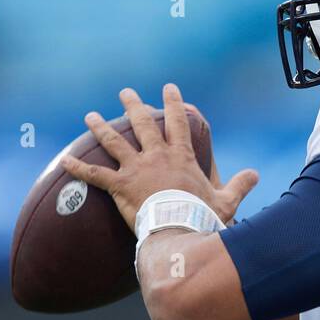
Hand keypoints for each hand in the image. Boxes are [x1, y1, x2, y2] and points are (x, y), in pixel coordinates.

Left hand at [61, 83, 258, 230]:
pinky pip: (95, 175)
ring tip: (89, 116)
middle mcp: (157, 156)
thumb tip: (255, 175)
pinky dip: (79, 167)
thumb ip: (240, 185)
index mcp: (181, 157)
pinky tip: (64, 160)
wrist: (181, 230)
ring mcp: (136, 169)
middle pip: (142, 124)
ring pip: (115, 142)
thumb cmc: (204, 217)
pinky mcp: (120, 186)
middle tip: (125, 92)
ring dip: (101, 128)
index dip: (173, 103)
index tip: (169, 88)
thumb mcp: (227, 200)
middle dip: (133, 106)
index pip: (177, 122)